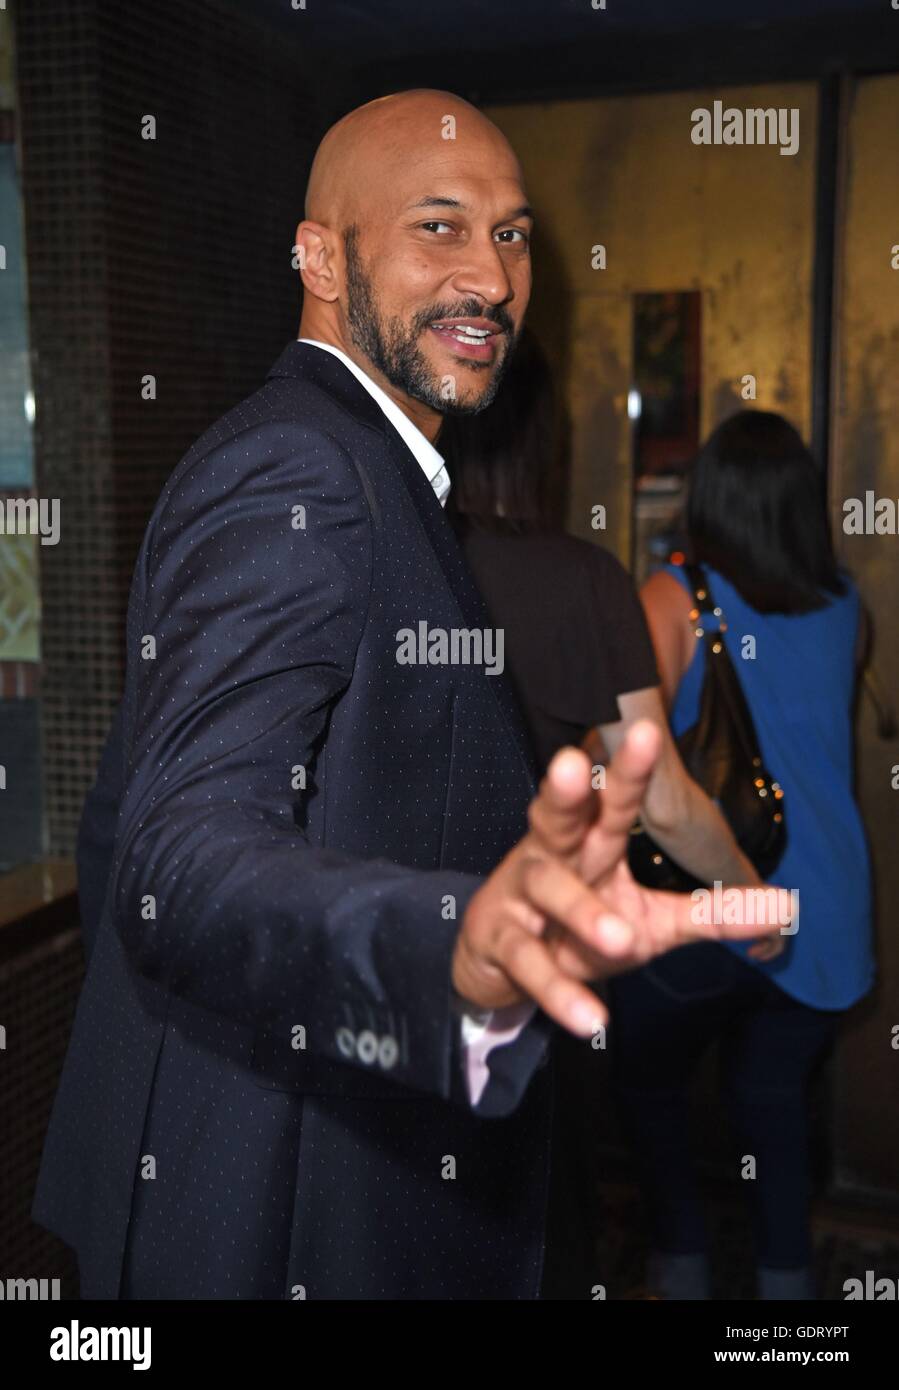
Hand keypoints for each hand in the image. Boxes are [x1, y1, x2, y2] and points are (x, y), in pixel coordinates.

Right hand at [453, 720, 792, 1035]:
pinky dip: (559, 991)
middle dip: (567, 791)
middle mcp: (552, 856)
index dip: (629, 771)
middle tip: (576, 765)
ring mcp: (521, 896)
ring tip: (621, 939)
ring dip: (582, 911)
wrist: (500, 965)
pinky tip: (590, 1019)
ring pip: (547, 888)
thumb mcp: (652, 922)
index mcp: (591, 843)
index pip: (613, 802)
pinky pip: (529, 963)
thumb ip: (712, 914)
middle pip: (558, 816)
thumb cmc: (581, 928)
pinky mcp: (502, 942)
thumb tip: (784, 907)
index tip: (647, 732)